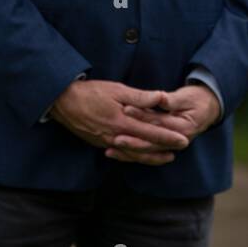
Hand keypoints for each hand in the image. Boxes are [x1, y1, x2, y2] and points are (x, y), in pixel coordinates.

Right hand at [47, 80, 188, 164]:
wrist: (63, 102)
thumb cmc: (91, 92)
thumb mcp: (117, 90)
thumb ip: (140, 97)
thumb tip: (161, 97)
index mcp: (122, 123)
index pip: (151, 133)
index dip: (169, 137)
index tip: (184, 140)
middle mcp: (116, 137)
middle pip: (145, 147)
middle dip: (164, 149)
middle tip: (182, 148)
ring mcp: (107, 142)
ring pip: (134, 155)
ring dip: (151, 157)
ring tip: (166, 157)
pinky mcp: (99, 143)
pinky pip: (121, 154)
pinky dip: (134, 157)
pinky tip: (141, 156)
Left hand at [121, 84, 220, 145]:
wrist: (208, 108)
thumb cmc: (196, 100)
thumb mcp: (186, 97)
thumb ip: (171, 100)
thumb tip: (159, 97)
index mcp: (183, 128)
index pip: (158, 123)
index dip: (142, 116)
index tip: (126, 109)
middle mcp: (177, 141)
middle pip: (151, 143)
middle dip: (132, 142)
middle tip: (115, 138)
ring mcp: (169, 146)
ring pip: (147, 152)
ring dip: (128, 152)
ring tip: (110, 150)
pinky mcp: (162, 146)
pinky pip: (145, 153)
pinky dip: (131, 154)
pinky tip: (115, 153)